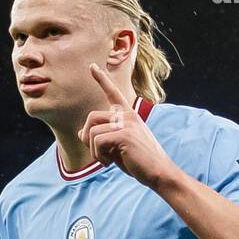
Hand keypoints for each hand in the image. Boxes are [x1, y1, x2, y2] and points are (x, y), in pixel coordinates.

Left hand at [77, 63, 178, 189]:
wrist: (157, 172)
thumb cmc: (137, 161)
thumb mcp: (116, 146)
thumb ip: (101, 137)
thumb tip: (80, 133)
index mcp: (127, 114)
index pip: (113, 93)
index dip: (101, 79)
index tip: (92, 66)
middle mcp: (127, 115)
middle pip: (91, 117)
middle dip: (87, 137)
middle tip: (98, 153)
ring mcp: (127, 123)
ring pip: (92, 132)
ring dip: (93, 150)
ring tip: (106, 160)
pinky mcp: (125, 134)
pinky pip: (97, 141)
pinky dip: (98, 155)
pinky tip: (109, 162)